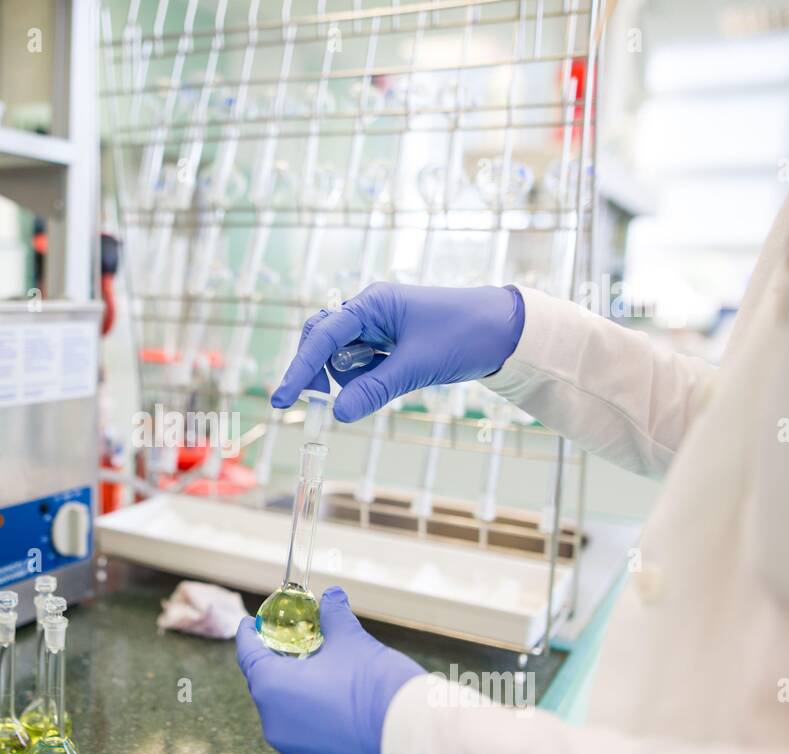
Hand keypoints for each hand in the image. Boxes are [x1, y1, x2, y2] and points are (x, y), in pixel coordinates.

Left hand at [236, 587, 424, 753]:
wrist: (413, 744)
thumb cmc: (376, 689)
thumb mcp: (352, 641)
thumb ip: (334, 617)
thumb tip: (332, 598)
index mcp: (273, 688)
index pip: (248, 655)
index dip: (249, 635)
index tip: (251, 624)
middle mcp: (275, 724)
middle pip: (267, 685)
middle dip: (280, 663)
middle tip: (297, 644)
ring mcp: (296, 751)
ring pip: (287, 714)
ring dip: (298, 693)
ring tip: (322, 675)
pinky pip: (308, 737)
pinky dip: (315, 719)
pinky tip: (338, 707)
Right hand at [271, 282, 525, 422]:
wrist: (506, 330)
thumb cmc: (465, 334)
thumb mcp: (418, 366)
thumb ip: (375, 390)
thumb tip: (337, 415)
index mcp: (372, 304)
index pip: (323, 336)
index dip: (301, 369)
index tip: (283, 400)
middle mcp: (369, 311)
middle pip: (322, 342)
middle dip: (321, 373)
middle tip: (321, 402)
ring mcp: (378, 326)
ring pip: (342, 358)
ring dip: (353, 379)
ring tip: (392, 381)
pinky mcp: (389, 342)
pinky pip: (363, 365)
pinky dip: (368, 379)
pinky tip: (395, 378)